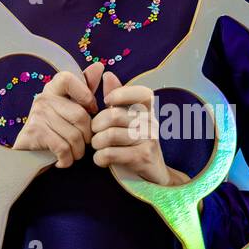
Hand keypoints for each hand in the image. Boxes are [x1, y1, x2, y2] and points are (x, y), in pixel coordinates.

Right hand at [11, 62, 104, 167]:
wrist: (28, 156)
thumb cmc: (54, 130)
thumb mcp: (70, 108)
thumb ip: (85, 89)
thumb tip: (99, 67)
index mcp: (53, 89)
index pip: (68, 78)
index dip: (85, 94)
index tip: (91, 110)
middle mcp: (43, 98)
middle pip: (79, 115)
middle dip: (87, 135)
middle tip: (82, 143)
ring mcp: (37, 115)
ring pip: (74, 136)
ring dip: (78, 151)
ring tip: (72, 153)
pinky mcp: (34, 133)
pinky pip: (63, 148)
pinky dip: (67, 159)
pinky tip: (63, 160)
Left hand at [90, 71, 185, 185]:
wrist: (154, 174)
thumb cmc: (134, 143)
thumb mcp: (126, 119)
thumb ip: (117, 98)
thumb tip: (107, 74)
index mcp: (147, 109)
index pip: (142, 93)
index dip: (121, 93)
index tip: (107, 102)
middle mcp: (151, 122)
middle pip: (114, 115)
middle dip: (96, 125)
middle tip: (94, 133)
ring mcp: (149, 140)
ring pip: (110, 135)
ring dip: (96, 143)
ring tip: (97, 146)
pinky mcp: (143, 158)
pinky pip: (111, 153)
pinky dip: (100, 157)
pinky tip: (101, 159)